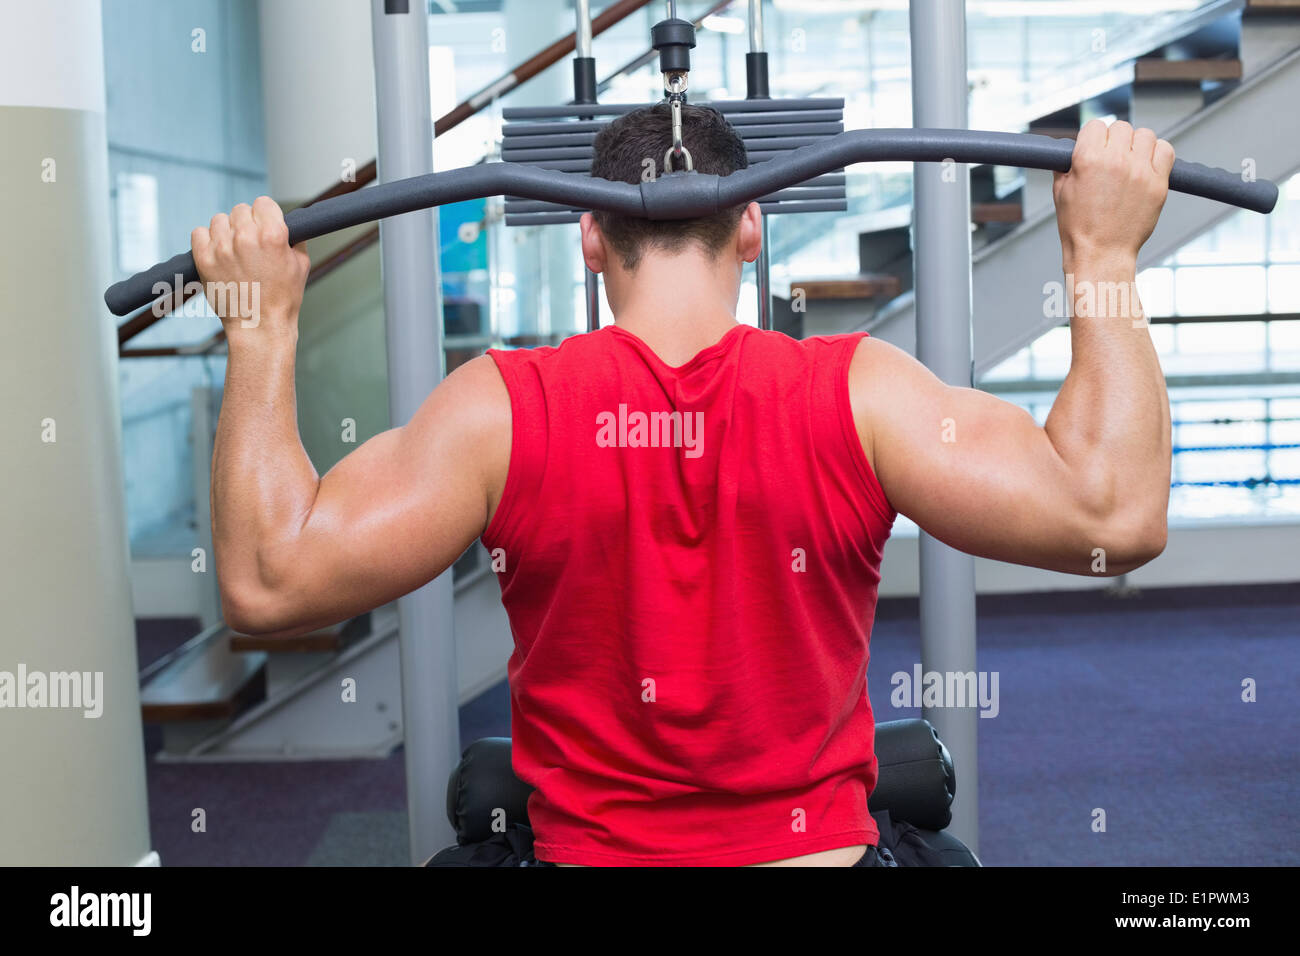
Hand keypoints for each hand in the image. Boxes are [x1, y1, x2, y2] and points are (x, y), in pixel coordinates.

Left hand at [191, 196, 309, 334]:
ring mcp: (222, 248)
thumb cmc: (282, 299)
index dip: (266, 214)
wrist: (260, 327)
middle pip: (240, 209)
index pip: (263, 203)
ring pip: (219, 220)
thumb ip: (294, 238)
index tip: (265, 226)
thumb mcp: (301, 265)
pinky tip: (218, 253)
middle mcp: (246, 237)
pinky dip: (206, 240)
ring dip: (226, 231)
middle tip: (250, 243)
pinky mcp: (203, 259)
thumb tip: (286, 224)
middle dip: (246, 223)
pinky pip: (198, 233)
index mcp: (273, 235)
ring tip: (234, 251)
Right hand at [1053, 119, 1173, 267]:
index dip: (1093, 137)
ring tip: (1130, 163)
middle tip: (1111, 159)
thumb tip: (1070, 151)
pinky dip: (1158, 154)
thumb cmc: (1079, 229)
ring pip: (1145, 135)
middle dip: (1114, 141)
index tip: (1094, 147)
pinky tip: (1147, 166)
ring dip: (1137, 145)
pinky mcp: (1158, 183)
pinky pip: (1166, 151)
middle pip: (1121, 127)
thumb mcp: (1061, 192)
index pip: (1095, 126)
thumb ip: (1066, 165)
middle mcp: (1116, 161)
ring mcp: (1140, 171)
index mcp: (1088, 159)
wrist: (1101, 254)